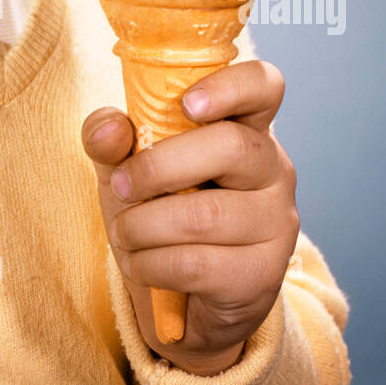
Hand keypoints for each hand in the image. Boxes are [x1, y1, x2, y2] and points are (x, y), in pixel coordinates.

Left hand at [81, 60, 299, 375]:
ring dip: (144, 225)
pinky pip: (197, 264)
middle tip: (122, 186)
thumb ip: (108, 139)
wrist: (182, 299)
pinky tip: (140, 263)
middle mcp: (273, 169)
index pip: (264, 85)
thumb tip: (110, 130)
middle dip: (159, 167)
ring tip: (125, 232)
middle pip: (232, 147)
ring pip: (205, 215)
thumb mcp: (125, 167)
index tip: (187, 104)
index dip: (232, 86)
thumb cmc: (159, 211)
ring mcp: (276, 223)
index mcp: (245, 127)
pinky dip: (151, 264)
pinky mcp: (263, 274)